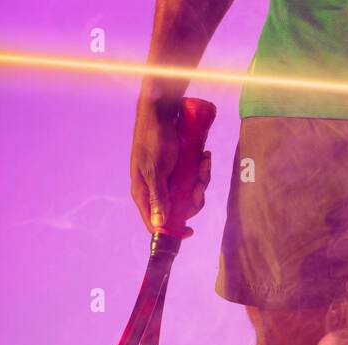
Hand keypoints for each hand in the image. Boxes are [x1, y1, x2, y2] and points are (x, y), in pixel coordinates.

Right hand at [129, 96, 212, 236]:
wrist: (160, 109)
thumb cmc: (153, 138)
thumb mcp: (156, 170)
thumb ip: (158, 197)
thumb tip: (159, 224)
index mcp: (143, 193)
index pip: (155, 222)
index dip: (172, 230)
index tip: (190, 231)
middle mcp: (155, 189)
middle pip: (178, 209)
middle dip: (194, 198)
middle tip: (200, 184)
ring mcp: (168, 178)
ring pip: (188, 192)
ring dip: (201, 180)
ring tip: (204, 163)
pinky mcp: (178, 167)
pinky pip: (193, 176)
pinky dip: (201, 169)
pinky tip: (204, 157)